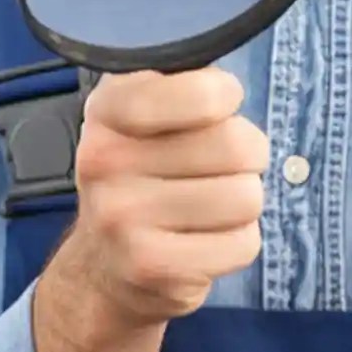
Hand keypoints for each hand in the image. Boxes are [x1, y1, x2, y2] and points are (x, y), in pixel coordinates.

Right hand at [40, 67, 268, 347]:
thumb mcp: (147, 113)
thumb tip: (230, 88)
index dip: (226, 96)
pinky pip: (243, 244)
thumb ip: (187, 84)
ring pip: (246, 197)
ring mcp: (122, 217)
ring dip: (243, 201)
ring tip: (210, 205)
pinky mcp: (151, 266)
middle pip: (237, 146)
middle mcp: (105, 160)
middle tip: (220, 166)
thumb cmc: (146, 173)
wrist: (103, 263)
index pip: (202, 94)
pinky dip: (238, 241)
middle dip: (248, 155)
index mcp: (107, 108)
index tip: (216, 106)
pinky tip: (204, 238)